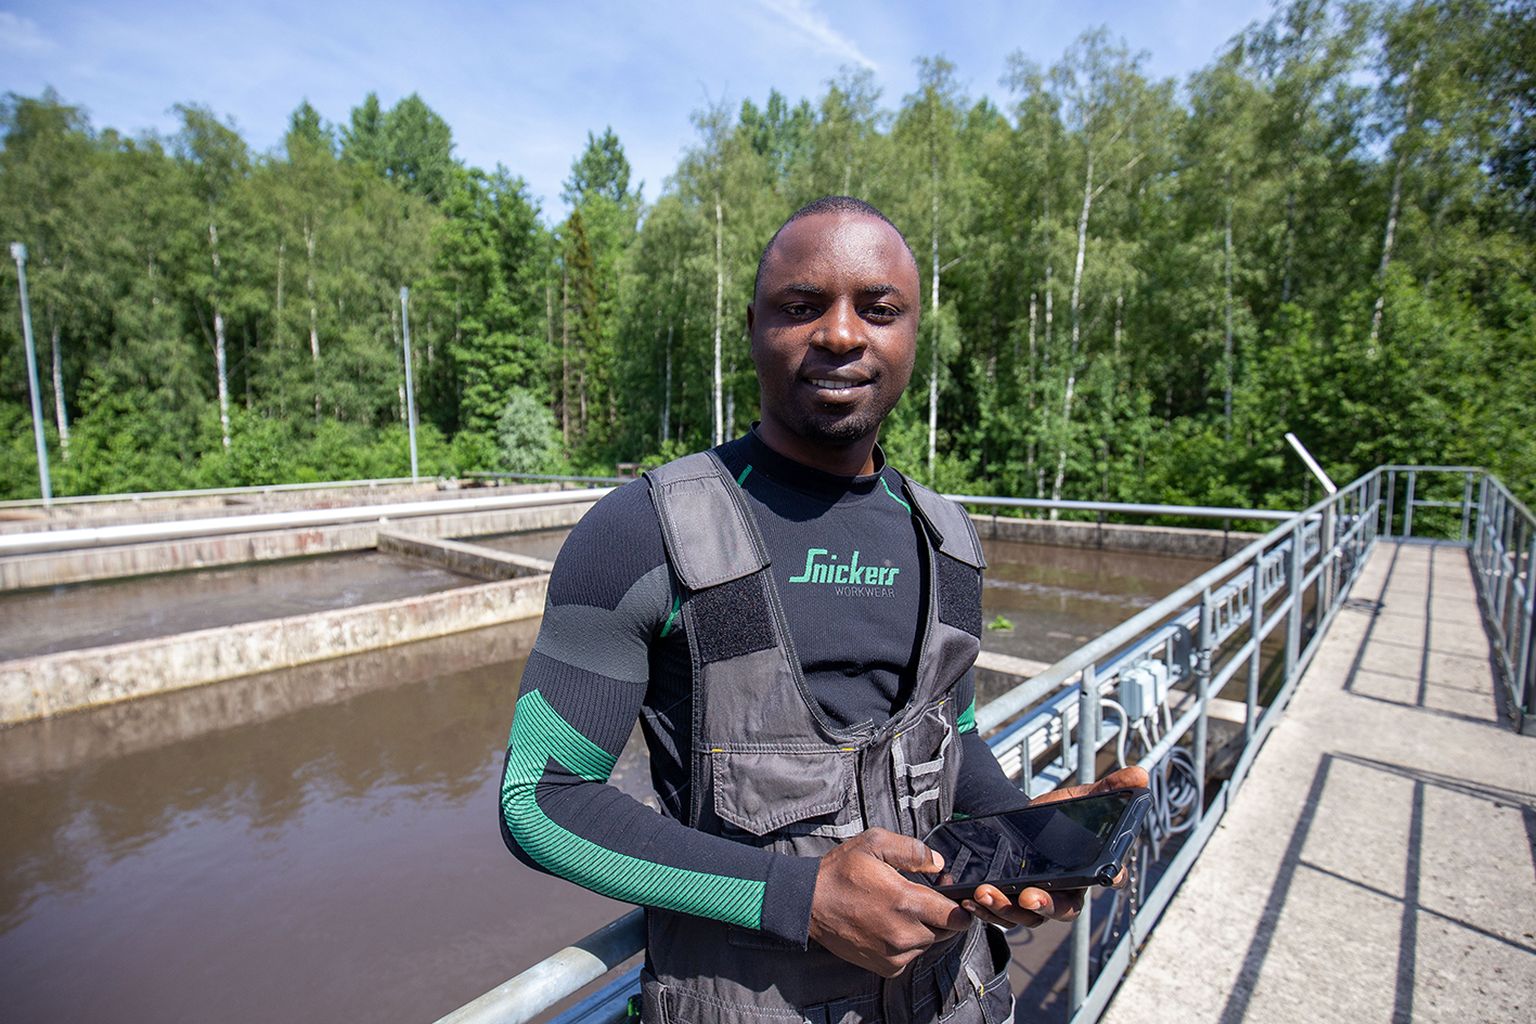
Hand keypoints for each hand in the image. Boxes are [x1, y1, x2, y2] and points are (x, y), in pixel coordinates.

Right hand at [809, 827, 971, 976]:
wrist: (808, 904)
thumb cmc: (840, 872)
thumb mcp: (874, 843)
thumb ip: (912, 850)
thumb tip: (939, 863)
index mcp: (906, 902)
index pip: (957, 917)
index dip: (960, 905)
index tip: (953, 895)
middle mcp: (904, 934)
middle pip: (946, 931)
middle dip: (941, 914)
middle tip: (924, 895)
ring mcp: (895, 954)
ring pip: (928, 943)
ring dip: (923, 927)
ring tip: (902, 908)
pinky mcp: (886, 966)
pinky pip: (911, 955)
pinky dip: (908, 942)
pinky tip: (890, 924)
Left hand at [961, 765, 1148, 929]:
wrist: (1021, 824)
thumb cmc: (1058, 818)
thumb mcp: (1081, 799)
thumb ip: (1109, 789)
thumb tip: (1141, 775)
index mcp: (1090, 870)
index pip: (1111, 877)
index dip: (1113, 877)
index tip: (1110, 876)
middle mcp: (1066, 892)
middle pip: (1062, 910)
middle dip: (1044, 906)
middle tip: (1029, 896)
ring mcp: (1036, 901)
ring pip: (1025, 917)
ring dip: (1005, 910)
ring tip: (985, 894)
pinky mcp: (1009, 902)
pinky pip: (999, 915)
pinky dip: (984, 910)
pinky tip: (969, 898)